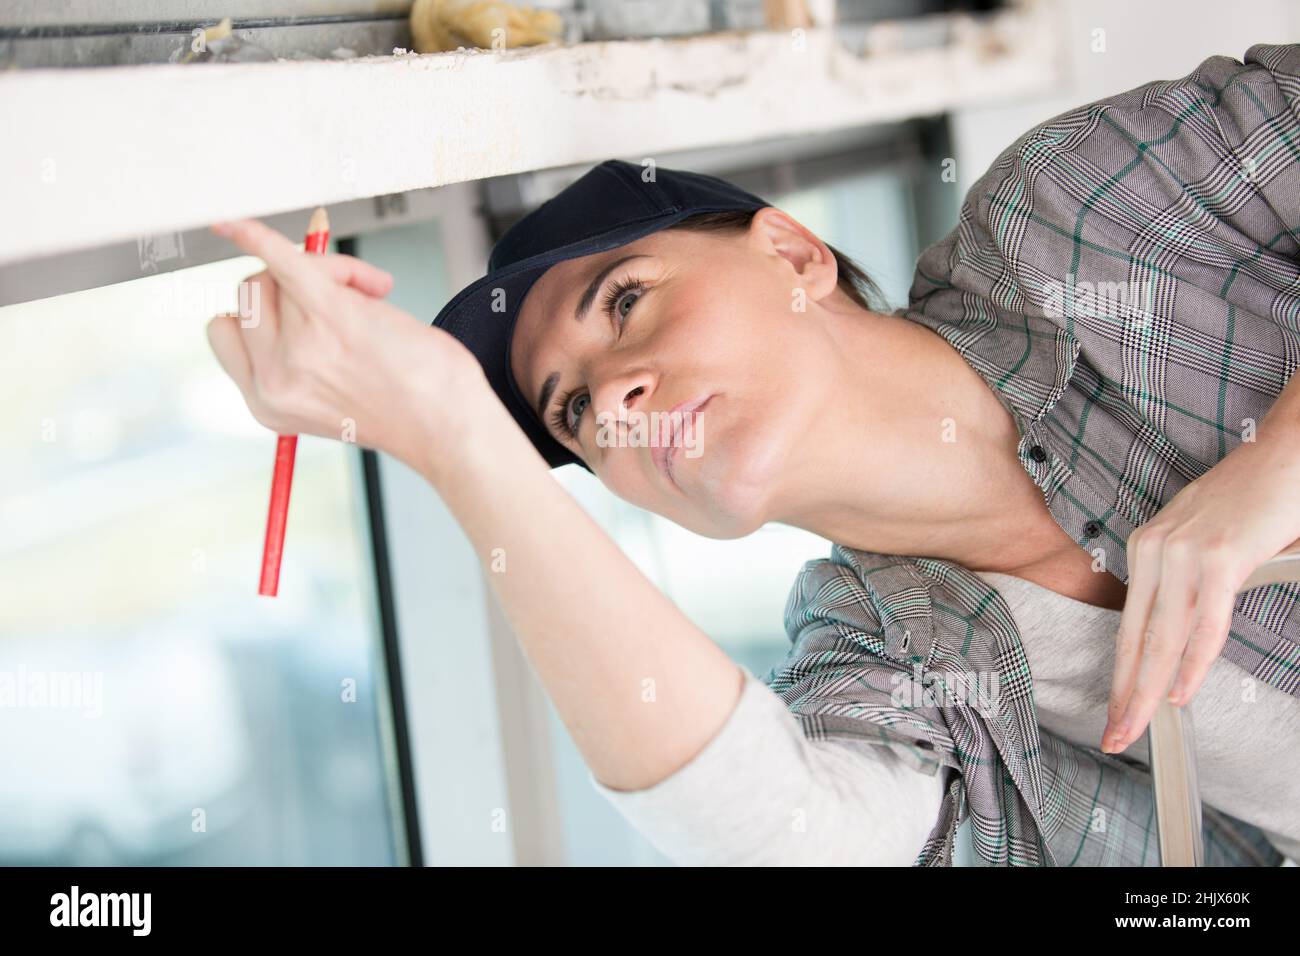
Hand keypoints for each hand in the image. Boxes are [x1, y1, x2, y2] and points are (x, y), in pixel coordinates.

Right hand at [205, 218, 484, 472]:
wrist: (450, 426)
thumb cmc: (414, 409)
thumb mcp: (335, 400)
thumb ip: (301, 361)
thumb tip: (289, 295)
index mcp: (267, 403)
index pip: (230, 330)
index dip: (265, 313)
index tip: (302, 318)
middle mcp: (272, 380)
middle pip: (251, 295)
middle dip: (293, 283)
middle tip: (351, 298)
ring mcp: (297, 349)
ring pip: (283, 271)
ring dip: (330, 270)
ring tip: (372, 294)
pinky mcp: (330, 316)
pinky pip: (282, 260)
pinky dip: (260, 236)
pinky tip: (236, 224)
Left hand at [1102, 438, 1299, 752]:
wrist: (1285, 453)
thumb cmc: (1251, 498)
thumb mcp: (1202, 539)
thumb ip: (1184, 580)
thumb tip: (1177, 629)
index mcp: (1146, 548)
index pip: (1127, 627)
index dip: (1120, 677)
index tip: (1114, 714)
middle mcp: (1155, 550)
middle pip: (1135, 640)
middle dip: (1124, 695)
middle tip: (1115, 736)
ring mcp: (1183, 554)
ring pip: (1162, 639)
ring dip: (1149, 690)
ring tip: (1138, 727)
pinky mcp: (1218, 557)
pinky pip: (1204, 623)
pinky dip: (1192, 662)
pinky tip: (1180, 693)